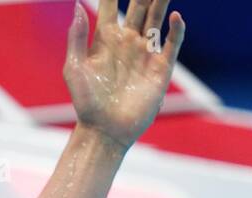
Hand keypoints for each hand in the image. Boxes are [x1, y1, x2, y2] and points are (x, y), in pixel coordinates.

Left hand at [64, 0, 186, 151]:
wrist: (105, 131)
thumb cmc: (86, 103)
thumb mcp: (75, 69)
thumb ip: (76, 38)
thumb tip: (77, 4)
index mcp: (104, 41)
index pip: (109, 7)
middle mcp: (126, 43)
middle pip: (138, 7)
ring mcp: (144, 54)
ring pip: (156, 19)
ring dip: (161, 2)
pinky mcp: (160, 69)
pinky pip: (172, 43)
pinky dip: (176, 30)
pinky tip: (175, 17)